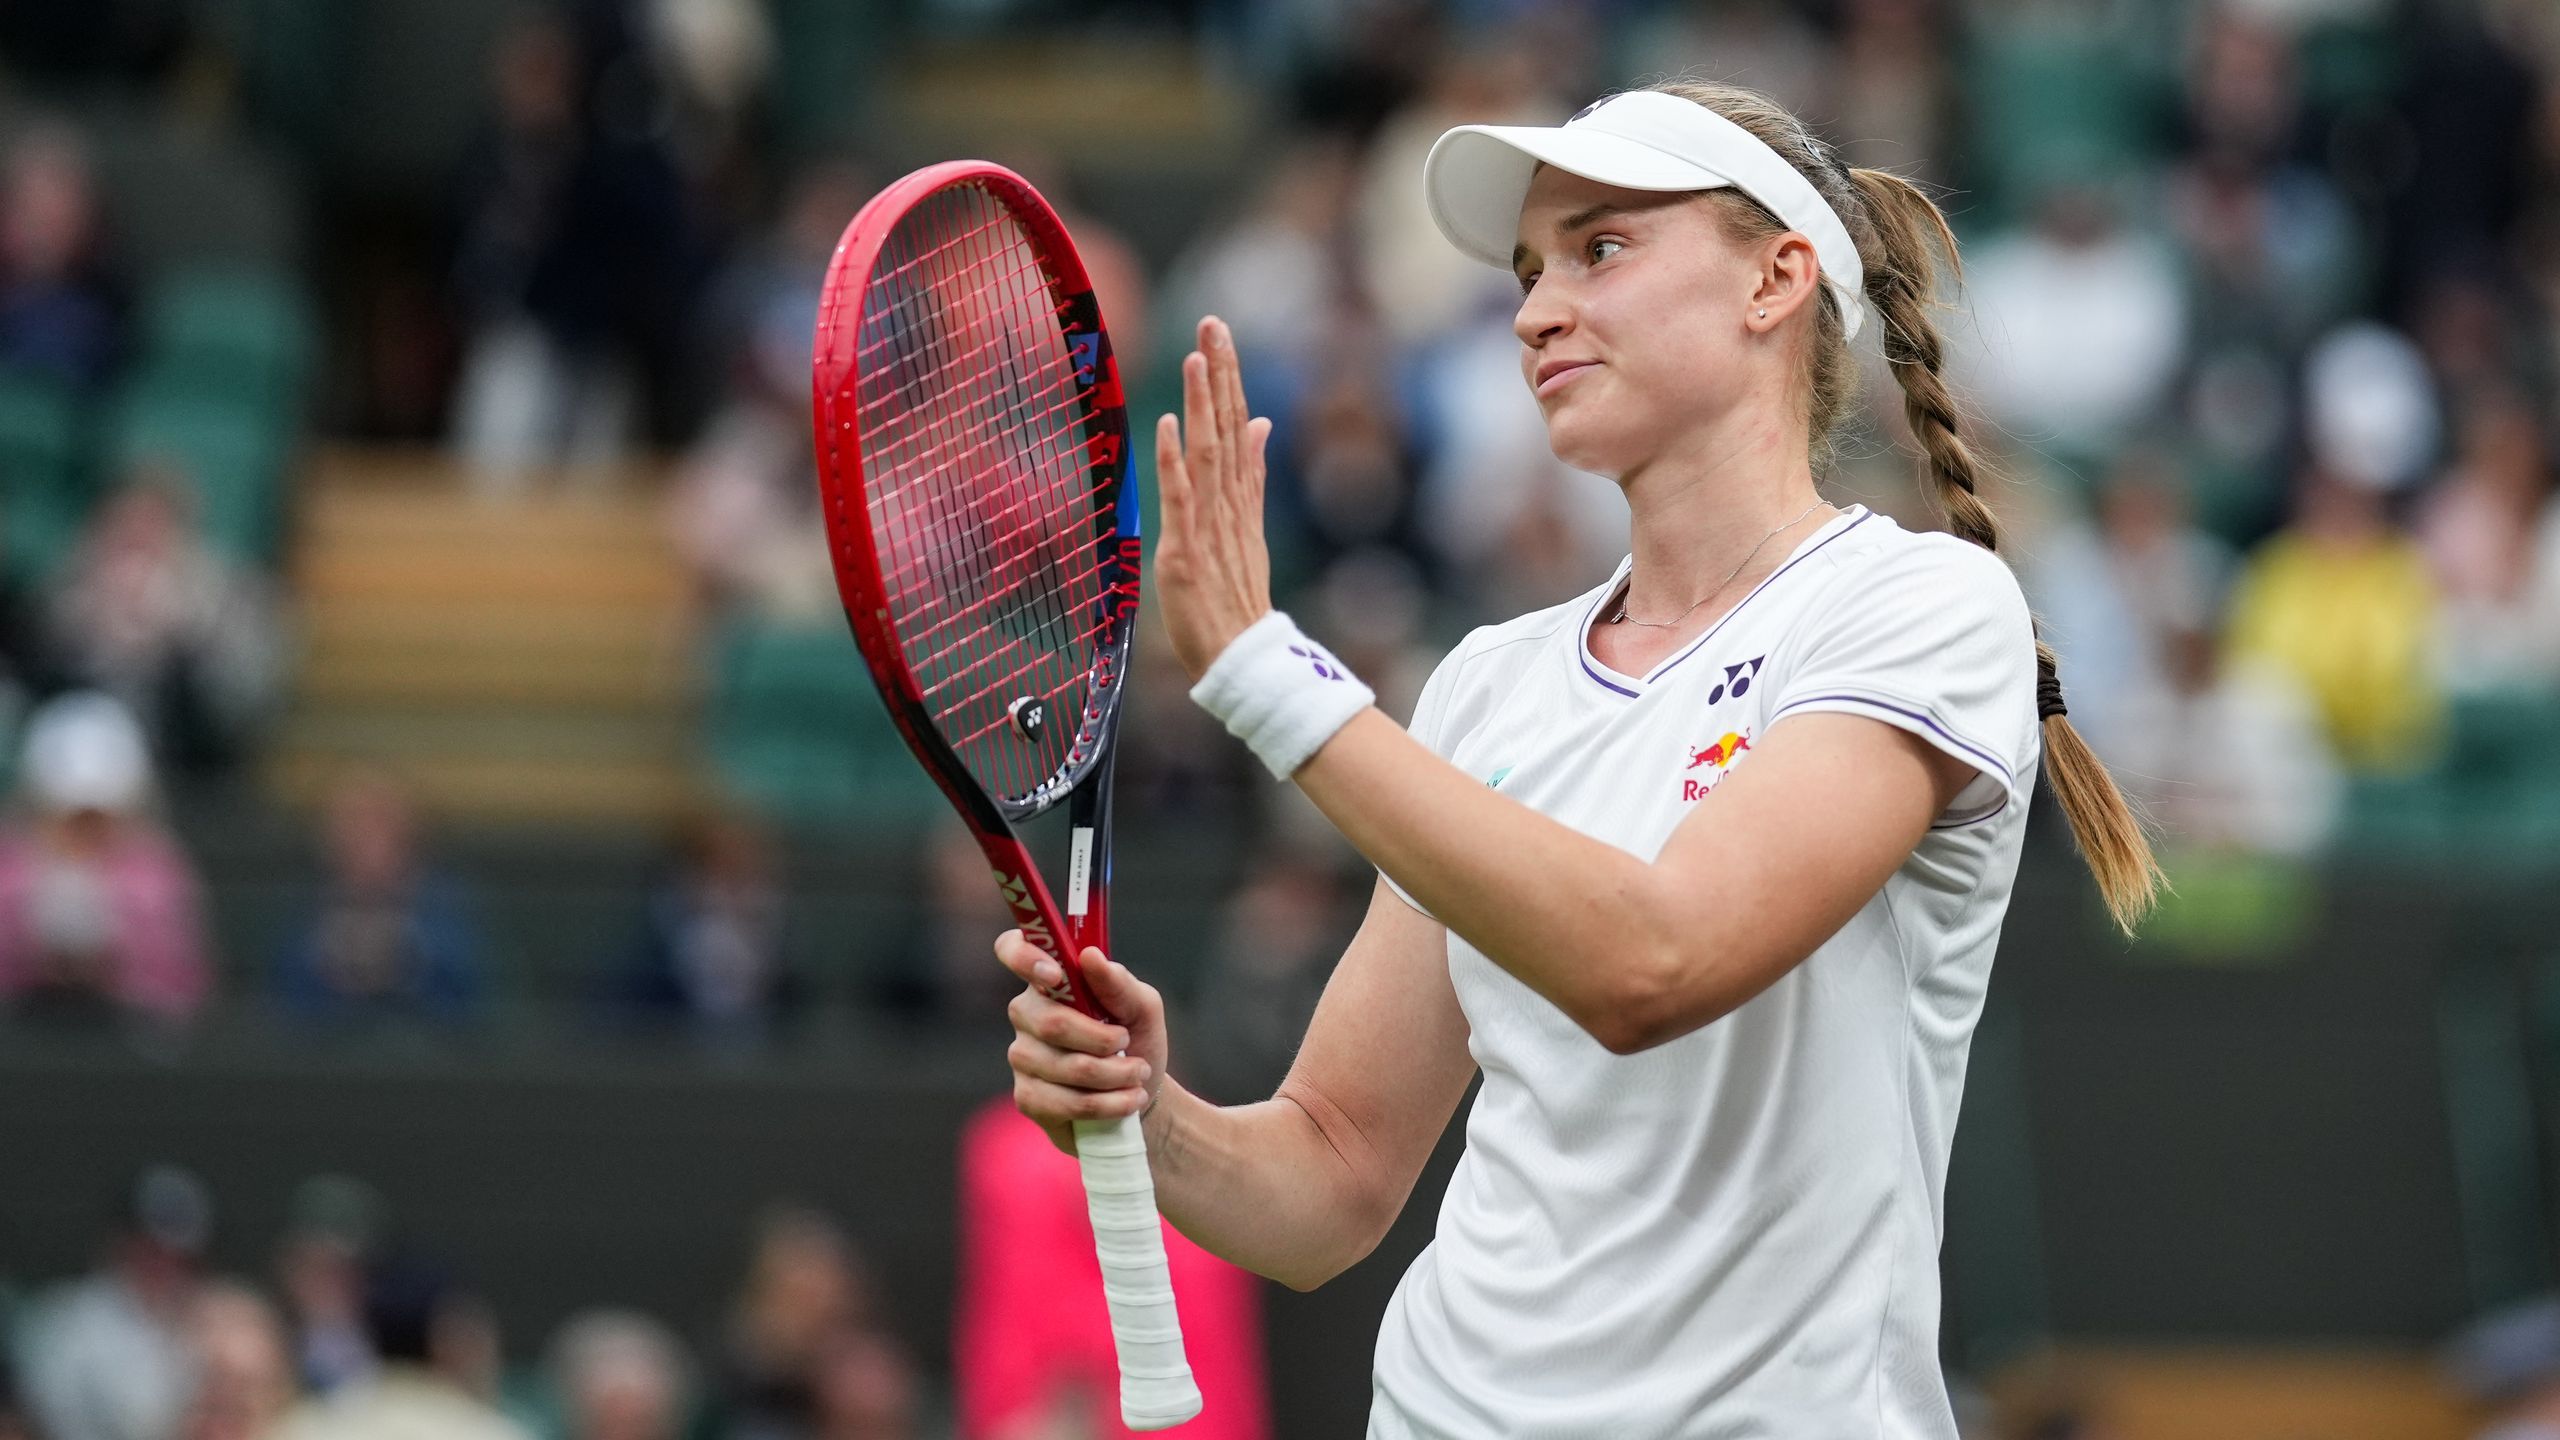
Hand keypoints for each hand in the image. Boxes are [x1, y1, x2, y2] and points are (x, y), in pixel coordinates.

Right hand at [994, 930, 1170, 1154]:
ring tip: (1137, 1075)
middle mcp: (1026, 1013)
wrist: (1140, 1093)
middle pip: (1052, 1023)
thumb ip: (1118, 983)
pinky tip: (1127, 1100)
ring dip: (1115, 1075)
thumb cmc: (1135, 1039)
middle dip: (1104, 1040)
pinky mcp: (1028, 1097)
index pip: (1012, 950)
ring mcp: (1022, 1056)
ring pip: (1067, 1067)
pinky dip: (1108, 1104)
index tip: (1055, 975)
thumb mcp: (1142, 1007)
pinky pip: (1065, 1103)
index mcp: (1048, 979)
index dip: (1024, 957)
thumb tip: (1090, 957)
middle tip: (1128, 1044)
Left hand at [1154, 315, 1274, 683]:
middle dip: (1221, 374)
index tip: (1219, 333)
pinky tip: (1171, 424)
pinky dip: (1176, 460)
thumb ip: (1252, 474)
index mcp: (1240, 496)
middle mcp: (1228, 502)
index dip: (1229, 378)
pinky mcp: (1186, 550)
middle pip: (1228, 427)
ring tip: (1199, 356)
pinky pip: (1181, 499)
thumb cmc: (1236, 598)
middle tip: (1214, 324)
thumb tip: (1260, 424)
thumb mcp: (1246, 528)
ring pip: (1209, 452)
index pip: (1236, 425)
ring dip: (1204, 403)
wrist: (1240, 658)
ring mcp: (1209, 524)